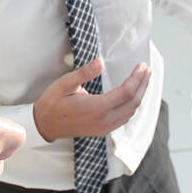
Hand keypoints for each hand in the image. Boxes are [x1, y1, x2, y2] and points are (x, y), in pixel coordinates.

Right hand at [32, 58, 151, 142]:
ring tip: (144, 79)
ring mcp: (105, 127)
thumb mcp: (65, 84)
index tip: (142, 65)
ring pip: (131, 111)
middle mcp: (104, 120)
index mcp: (97, 108)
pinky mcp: (103, 130)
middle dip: (143, 84)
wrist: (44, 126)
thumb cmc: (52, 104)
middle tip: (148, 70)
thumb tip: (100, 62)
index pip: (126, 92)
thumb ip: (84, 73)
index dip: (137, 78)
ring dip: (140, 95)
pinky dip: (133, 105)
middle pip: (134, 102)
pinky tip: (133, 96)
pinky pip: (124, 118)